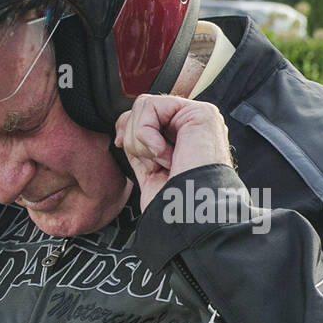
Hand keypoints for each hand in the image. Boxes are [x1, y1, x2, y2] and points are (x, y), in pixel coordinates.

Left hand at [114, 95, 232, 211]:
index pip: (145, 117)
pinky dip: (148, 135)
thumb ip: (138, 143)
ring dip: (143, 142)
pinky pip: (151, 107)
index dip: (128, 132)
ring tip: (164, 161)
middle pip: (141, 109)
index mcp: (183, 138)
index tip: (126, 150)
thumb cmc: (174, 204)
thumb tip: (122, 127)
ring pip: (143, 106)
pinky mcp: (201, 113)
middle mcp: (191, 126)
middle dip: (134, 140)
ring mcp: (197, 118)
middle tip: (155, 164)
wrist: (188, 216)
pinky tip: (167, 155)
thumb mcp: (147, 168)